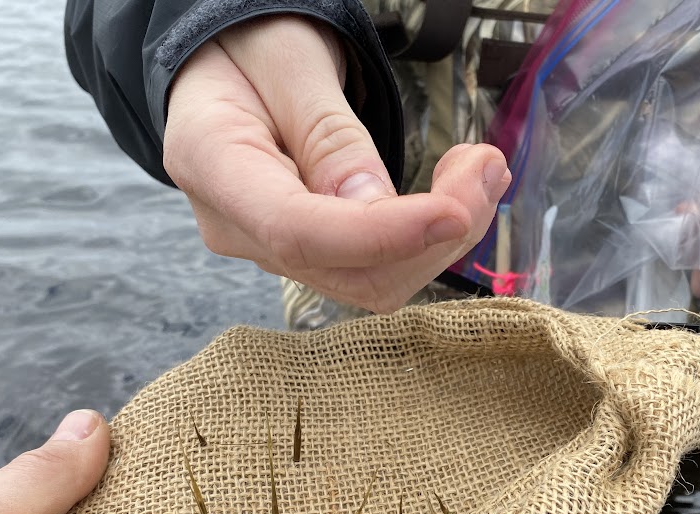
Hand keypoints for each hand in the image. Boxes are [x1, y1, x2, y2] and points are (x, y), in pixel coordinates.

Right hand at [163, 15, 509, 313]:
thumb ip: (327, 133)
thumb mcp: (289, 62)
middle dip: (433, 234)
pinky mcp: (312, 253)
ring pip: (373, 279)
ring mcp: (272, 249)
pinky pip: (376, 266)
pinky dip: (427, 236)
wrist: (222, 66)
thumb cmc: (248, 48)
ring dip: (441, 237)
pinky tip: (455, 191)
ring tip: (480, 168)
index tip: (455, 213)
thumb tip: (372, 204)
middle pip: (348, 272)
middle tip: (487, 165)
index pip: (297, 231)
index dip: (383, 235)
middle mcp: (238, 227)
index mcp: (212, 165)